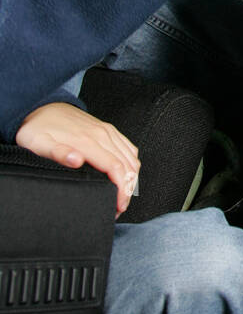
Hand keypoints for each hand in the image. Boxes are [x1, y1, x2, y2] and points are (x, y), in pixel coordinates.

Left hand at [16, 102, 139, 218]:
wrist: (41, 107)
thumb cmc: (38, 128)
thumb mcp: (38, 143)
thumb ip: (57, 152)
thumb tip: (76, 160)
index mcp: (87, 141)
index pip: (115, 168)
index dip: (121, 190)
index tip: (119, 205)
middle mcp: (101, 134)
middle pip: (128, 165)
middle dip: (128, 189)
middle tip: (120, 206)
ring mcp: (106, 131)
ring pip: (131, 157)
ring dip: (132, 178)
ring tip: (123, 194)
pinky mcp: (107, 129)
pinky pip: (129, 147)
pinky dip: (132, 163)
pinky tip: (126, 174)